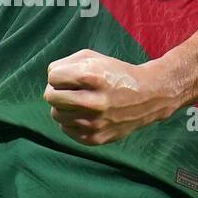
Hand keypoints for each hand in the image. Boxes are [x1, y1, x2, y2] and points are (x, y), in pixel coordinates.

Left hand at [43, 49, 174, 145]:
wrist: (148, 96)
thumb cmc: (115, 73)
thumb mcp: (92, 58)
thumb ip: (65, 64)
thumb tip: (49, 82)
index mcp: (92, 76)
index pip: (53, 77)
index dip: (60, 74)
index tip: (71, 76)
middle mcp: (93, 102)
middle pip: (50, 97)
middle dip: (57, 91)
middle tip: (71, 89)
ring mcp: (94, 123)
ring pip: (56, 115)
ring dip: (64, 107)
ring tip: (80, 102)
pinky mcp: (94, 138)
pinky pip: (66, 129)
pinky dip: (72, 121)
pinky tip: (87, 114)